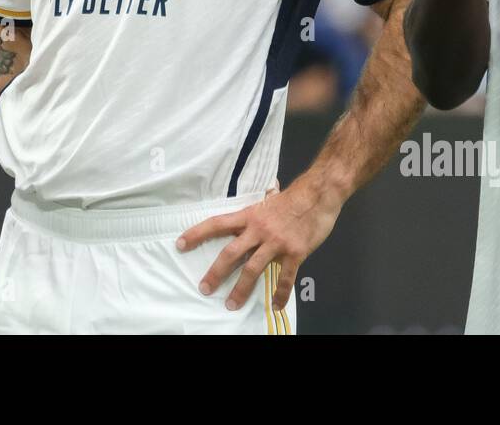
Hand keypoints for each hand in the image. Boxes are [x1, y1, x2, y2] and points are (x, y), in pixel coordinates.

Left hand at [176, 182, 339, 312]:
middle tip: (204, 288)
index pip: (217, 224)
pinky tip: (275, 305)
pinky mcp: (294, 253)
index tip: (180, 244)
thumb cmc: (293, 197)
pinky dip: (280, 294)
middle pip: (230, 253)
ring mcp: (276, 243)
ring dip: (241, 290)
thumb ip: (258, 211)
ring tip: (231, 305)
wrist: (319, 194)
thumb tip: (253, 210)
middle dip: (215, 273)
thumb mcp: (269, 200)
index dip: (197, 234)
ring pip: (252, 269)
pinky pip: (285, 278)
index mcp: (250, 216)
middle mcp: (259, 230)